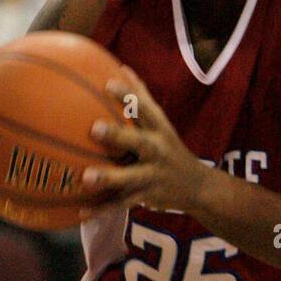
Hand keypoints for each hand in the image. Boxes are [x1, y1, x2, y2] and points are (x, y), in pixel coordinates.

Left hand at [80, 66, 209, 215]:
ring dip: (108, 177)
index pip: (145, 109)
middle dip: (118, 135)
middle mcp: (159, 151)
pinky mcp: (148, 196)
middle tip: (94, 128)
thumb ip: (142, 98)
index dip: (129, 96)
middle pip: (139, 142)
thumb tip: (122, 68)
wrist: (198, 187)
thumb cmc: (170, 148)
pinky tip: (81, 212)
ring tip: (85, 177)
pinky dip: (103, 209)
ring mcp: (154, 175)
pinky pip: (122, 204)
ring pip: (130, 177)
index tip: (108, 84)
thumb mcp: (162, 124)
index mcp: (160, 130)